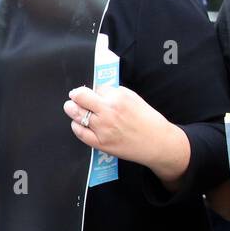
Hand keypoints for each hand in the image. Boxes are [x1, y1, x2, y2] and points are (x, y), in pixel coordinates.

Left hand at [64, 85, 190, 186]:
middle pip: (81, 96)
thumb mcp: (134, 98)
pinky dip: (76, 126)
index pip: (96, 87)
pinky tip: (79, 123)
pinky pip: (80, 132)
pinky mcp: (100, 142)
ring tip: (71, 107)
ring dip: (72, 108)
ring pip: (77, 113)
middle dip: (76, 95)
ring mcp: (103, 128)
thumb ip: (115, 93)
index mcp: (118, 97)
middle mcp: (108, 111)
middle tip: (75, 96)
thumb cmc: (147, 121)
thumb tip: (98, 90)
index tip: (93, 93)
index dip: (94, 90)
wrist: (157, 143)